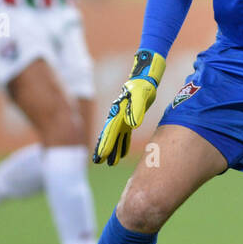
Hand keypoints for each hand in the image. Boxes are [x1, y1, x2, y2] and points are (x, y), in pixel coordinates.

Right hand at [94, 50, 165, 164]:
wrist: (144, 80)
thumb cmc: (142, 87)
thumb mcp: (141, 97)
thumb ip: (136, 110)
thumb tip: (133, 125)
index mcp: (118, 112)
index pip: (110, 131)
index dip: (105, 144)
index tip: (101, 156)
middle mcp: (117, 116)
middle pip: (109, 135)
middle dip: (103, 148)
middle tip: (97, 161)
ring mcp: (122, 118)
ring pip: (116, 137)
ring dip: (113, 149)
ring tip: (108, 163)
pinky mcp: (129, 119)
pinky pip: (124, 134)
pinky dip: (122, 144)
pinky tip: (121, 154)